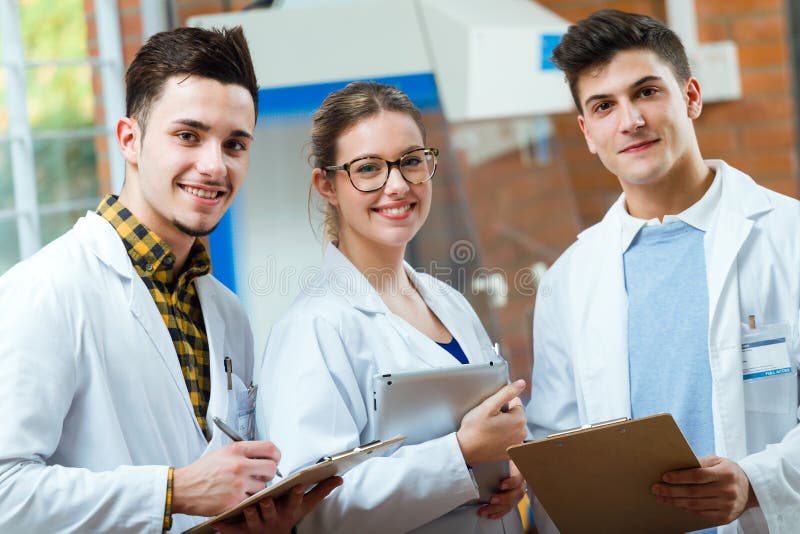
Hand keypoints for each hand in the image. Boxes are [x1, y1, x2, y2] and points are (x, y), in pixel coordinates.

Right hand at [172, 440, 280, 516]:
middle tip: (261, 476)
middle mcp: (239, 465)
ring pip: (263, 487)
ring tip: (242, 487)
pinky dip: (246, 500)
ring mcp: (238, 484)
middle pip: (272, 468)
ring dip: (256, 489)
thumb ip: (244, 452)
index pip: (269, 447)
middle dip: (269, 473)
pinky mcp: (234, 501)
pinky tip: (236, 496)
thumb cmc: (201, 471)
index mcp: (237, 450)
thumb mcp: (223, 452)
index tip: (275, 459)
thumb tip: (263, 456)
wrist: (182, 488)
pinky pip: (251, 500)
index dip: (276, 455)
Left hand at [214, 477, 342, 533]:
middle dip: (269, 505)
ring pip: (252, 518)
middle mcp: (274, 518)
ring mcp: (258, 525)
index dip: (295, 494)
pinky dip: (225, 526)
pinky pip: (233, 529)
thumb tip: (338, 478)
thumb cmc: (287, 517)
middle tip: (266, 499)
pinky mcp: (243, 531)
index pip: (294, 500)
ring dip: (249, 513)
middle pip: (271, 510)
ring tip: (246, 506)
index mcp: (288, 509)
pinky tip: (218, 522)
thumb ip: (320, 491)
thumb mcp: (304, 506)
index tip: (296, 485)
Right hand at [457, 379, 526, 465]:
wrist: (465, 450)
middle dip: (504, 415)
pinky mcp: (511, 453)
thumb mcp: (488, 406)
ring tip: (489, 429)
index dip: (502, 405)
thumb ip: (506, 393)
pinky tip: (492, 439)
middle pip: (515, 415)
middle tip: (488, 420)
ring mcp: (517, 445)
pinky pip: (511, 439)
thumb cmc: (474, 429)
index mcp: (519, 420)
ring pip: (513, 427)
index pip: (515, 403)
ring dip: (504, 426)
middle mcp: (522, 434)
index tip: (491, 411)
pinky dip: (504, 438)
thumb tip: (521, 383)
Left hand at [478, 460, 525, 519]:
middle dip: (503, 499)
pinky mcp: (511, 500)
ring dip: (497, 509)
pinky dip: (498, 513)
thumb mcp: (502, 454)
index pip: (518, 478)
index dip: (511, 482)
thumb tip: (483, 451)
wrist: (509, 460)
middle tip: (492, 499)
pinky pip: (506, 509)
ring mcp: (516, 492)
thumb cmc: (504, 457)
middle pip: (516, 494)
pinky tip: (490, 515)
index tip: (501, 485)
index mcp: (519, 470)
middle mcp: (520, 483)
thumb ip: (496, 456)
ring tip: (485, 510)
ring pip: (511, 504)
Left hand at [651, 455, 758, 524]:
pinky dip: (686, 509)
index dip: (680, 477)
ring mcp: (728, 506)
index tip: (664, 477)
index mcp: (726, 473)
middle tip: (656, 488)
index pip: (698, 476)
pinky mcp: (725, 517)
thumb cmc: (728, 471)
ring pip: (695, 505)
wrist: (750, 490)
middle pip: (693, 492)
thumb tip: (677, 464)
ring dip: (675, 501)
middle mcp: (728, 491)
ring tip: (661, 497)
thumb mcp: (718, 461)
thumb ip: (700, 462)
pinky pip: (701, 514)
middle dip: (671, 491)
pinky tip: (676, 504)